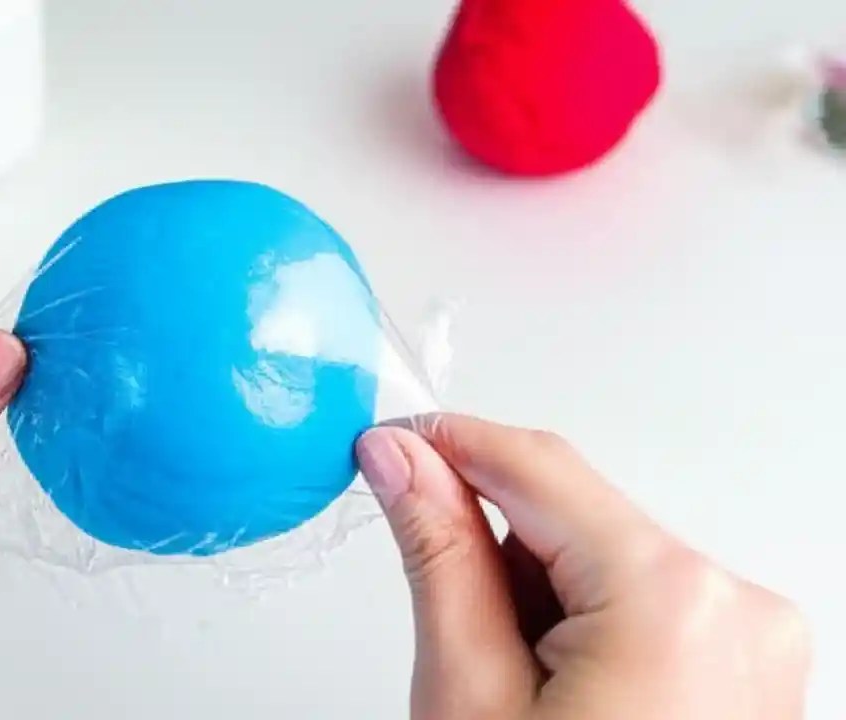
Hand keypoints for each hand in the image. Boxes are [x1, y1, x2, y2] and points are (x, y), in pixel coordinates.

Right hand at [356, 415, 811, 719]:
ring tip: (512, 687)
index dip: (449, 442)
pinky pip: (646, 603)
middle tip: (446, 620)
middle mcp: (737, 607)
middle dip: (495, 545)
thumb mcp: (470, 694)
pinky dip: (582, 622)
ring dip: (537, 590)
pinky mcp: (749, 667)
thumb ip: (437, 553)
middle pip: (577, 516)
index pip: (537, 466)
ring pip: (608, 560)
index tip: (389, 442)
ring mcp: (755, 640)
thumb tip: (402, 462)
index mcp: (671, 599)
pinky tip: (553, 690)